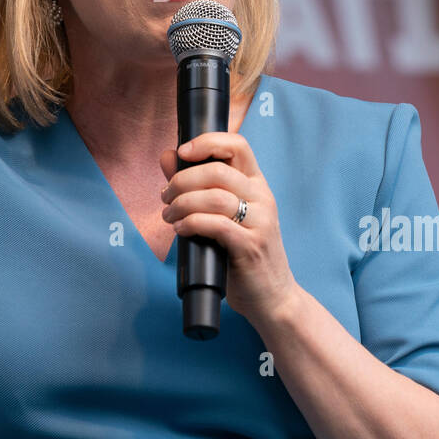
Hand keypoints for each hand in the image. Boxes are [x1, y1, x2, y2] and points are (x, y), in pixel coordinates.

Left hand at [159, 133, 297, 327]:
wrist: (273, 296)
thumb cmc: (243, 253)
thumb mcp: (223, 214)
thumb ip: (196, 184)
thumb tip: (168, 156)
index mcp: (256, 184)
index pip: (238, 145)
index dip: (207, 142)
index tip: (182, 152)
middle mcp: (262, 197)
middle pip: (217, 171)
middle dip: (182, 180)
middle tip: (166, 196)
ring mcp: (260, 221)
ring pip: (214, 197)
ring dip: (182, 203)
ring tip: (169, 216)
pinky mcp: (251, 246)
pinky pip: (216, 224)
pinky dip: (191, 223)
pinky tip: (180, 229)